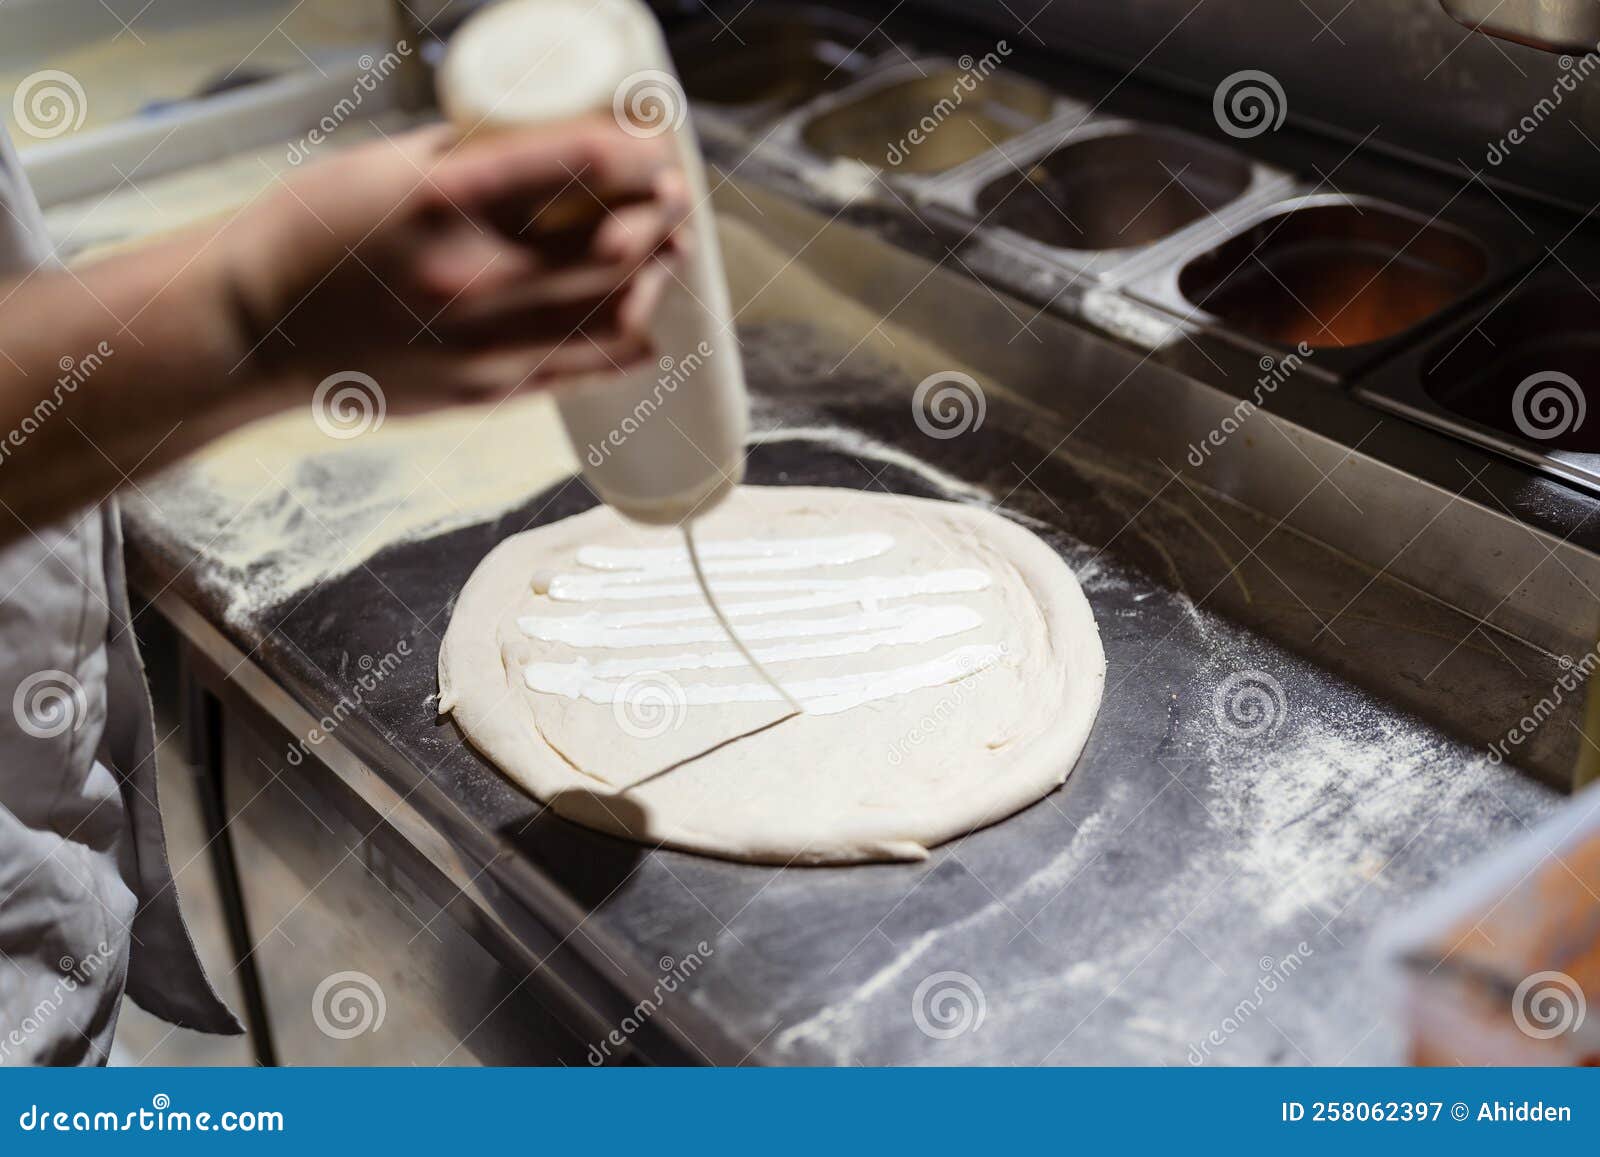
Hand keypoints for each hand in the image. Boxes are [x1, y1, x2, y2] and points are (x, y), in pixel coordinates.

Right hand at [221, 117, 690, 409]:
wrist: (254, 331)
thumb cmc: (312, 234)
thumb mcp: (386, 165)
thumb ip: (473, 157)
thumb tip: (555, 142)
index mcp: (447, 198)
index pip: (586, 166)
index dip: (641, 156)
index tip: (656, 151)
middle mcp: (473, 273)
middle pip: (615, 243)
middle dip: (661, 218)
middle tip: (675, 202)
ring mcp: (482, 341)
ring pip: (612, 311)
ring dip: (652, 280)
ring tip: (664, 258)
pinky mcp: (483, 391)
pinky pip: (582, 369)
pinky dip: (627, 343)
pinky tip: (645, 325)